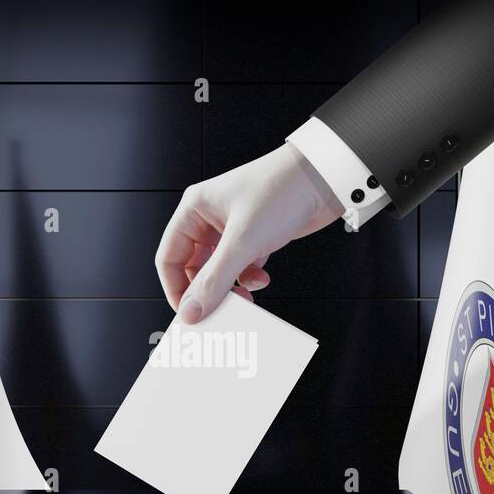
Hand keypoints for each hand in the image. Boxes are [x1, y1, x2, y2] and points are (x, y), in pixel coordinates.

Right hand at [155, 142, 342, 323]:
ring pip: (219, 270)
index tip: (189, 314)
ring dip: (230, 288)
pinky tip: (262, 278)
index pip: (169, 257)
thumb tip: (191, 311)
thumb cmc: (282, 189)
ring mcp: (233, 228)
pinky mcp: (255, 237)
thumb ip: (214, 281)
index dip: (176, 289)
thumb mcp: (243, 241)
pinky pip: (241, 267)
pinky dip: (249, 278)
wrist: (325, 179)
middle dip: (207, 291)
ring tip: (244, 297)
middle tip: (219, 311)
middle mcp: (210, 218)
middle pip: (193, 268)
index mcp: (194, 209)